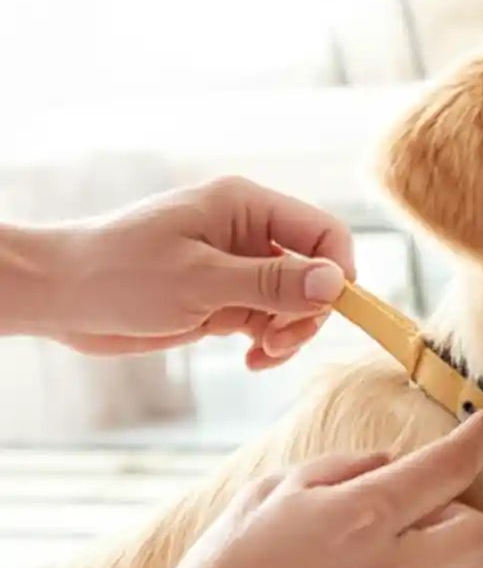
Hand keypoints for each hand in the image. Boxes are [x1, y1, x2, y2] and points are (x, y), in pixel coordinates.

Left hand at [50, 176, 356, 368]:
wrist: (60, 297)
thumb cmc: (119, 273)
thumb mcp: (200, 280)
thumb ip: (271, 283)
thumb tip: (336, 284)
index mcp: (247, 206)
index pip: (324, 232)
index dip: (338, 272)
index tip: (329, 313)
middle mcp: (249, 232)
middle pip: (316, 272)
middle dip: (309, 312)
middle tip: (280, 343)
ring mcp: (239, 267)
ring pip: (297, 302)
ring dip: (289, 333)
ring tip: (261, 355)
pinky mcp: (226, 298)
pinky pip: (270, 321)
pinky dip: (270, 344)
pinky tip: (252, 361)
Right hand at [162, 412, 482, 567]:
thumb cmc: (225, 563)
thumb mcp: (274, 489)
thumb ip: (343, 467)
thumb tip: (394, 461)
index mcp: (356, 512)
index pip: (446, 469)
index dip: (478, 442)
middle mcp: (380, 565)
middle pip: (480, 533)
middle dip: (468, 516)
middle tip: (435, 514)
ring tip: (415, 561)